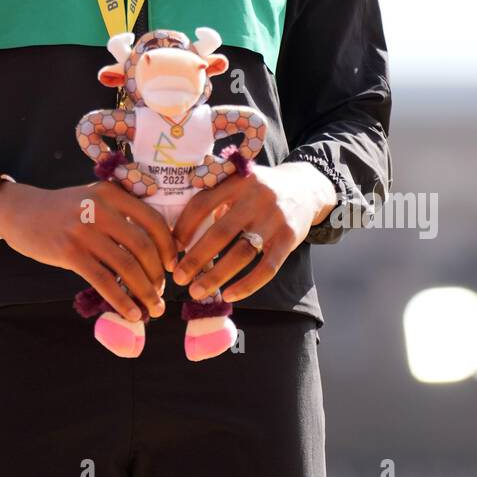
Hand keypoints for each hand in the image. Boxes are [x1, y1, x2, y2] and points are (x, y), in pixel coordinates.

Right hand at [0, 179, 177, 322]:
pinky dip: (122, 301)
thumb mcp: (94, 198)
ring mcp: (84, 230)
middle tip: (160, 292)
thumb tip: (157, 250)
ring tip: (153, 309)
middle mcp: (101, 208)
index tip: (171, 266)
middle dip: (157, 275)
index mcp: (112, 193)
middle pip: (143, 247)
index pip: (154, 221)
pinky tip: (131, 314)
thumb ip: (121, 213)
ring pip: (126, 267)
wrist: (20, 211)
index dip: (168, 248)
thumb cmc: (63, 210)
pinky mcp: (69, 252)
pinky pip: (104, 281)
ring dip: (145, 293)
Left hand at [169, 163, 337, 304]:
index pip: (202, 204)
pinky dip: (247, 285)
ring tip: (196, 292)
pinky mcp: (289, 239)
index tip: (170, 248)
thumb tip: (175, 228)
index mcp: (236, 180)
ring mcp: (275, 219)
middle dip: (195, 258)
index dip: (183, 227)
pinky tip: (230, 296)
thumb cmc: (258, 189)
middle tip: (178, 278)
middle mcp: (256, 198)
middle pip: (220, 233)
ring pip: (242, 253)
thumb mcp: (238, 180)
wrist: (306, 187)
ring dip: (217, 276)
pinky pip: (267, 268)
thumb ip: (212, 194)